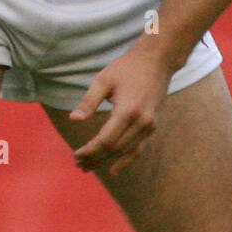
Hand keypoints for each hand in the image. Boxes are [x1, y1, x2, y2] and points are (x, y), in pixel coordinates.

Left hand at [69, 40, 173, 176]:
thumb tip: (74, 119)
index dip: (90, 151)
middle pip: (115, 149)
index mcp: (128, 110)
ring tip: (88, 167)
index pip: (106, 140)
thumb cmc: (127, 68)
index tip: (76, 155)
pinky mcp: (152, 126)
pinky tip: (114, 171)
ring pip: (125, 151)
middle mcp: (141, 122)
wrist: (157, 61)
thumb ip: (89, 102)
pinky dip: (126, 161)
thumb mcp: (103, 80)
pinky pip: (139, 149)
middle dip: (95, 158)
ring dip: (106, 161)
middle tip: (78, 164)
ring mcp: (149, 126)